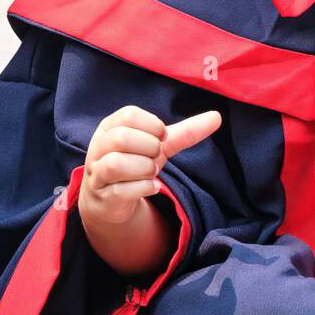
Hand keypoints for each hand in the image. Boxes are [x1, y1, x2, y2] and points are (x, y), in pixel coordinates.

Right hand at [78, 105, 221, 229]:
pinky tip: (152, 187)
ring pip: (117, 164)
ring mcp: (97, 173)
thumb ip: (186, 132)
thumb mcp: (159, 145)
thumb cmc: (135, 163)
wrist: (112, 199)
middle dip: (149, 148)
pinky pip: (121, 191)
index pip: (129, 115)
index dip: (153, 126)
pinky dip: (144, 188)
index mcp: (110, 127)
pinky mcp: (103, 197)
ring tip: (151, 172)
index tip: (162, 137)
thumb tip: (217, 117)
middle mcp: (98, 147)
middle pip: (122, 138)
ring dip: (144, 169)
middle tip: (155, 157)